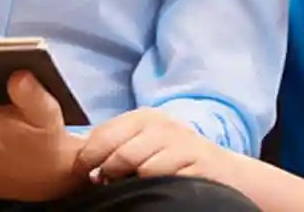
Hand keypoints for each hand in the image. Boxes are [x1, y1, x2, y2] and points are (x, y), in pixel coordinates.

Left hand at [76, 108, 241, 187]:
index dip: (88, 158)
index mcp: (143, 117)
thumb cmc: (173, 158)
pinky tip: (161, 184)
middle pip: (117, 154)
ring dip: (133, 181)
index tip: (87, 173)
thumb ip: (114, 146)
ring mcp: (181, 142)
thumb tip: (81, 162)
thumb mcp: (144, 143)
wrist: (222, 170)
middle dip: (109, 173)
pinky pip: (161, 177)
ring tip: (139, 183)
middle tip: (111, 183)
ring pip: (138, 167)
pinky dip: (156, 185)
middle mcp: (162, 124)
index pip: (101, 135)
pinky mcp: (196, 161)